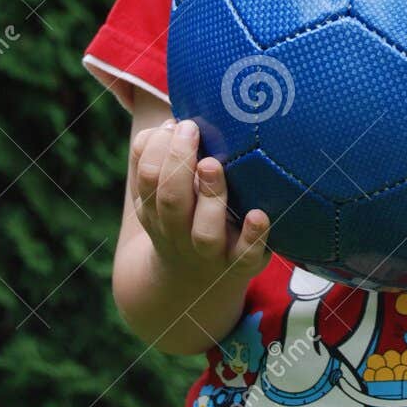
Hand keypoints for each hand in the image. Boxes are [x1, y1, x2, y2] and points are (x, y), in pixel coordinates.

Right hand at [130, 117, 271, 278]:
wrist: (191, 282)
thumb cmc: (180, 215)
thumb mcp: (157, 192)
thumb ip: (153, 156)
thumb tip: (168, 124)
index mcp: (155, 210)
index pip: (148, 178)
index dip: (158, 149)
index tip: (175, 124)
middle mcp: (178, 232)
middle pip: (171, 200)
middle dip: (178, 163)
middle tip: (191, 129)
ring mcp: (209, 252)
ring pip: (204, 231)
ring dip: (209, 196)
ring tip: (213, 165)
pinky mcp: (240, 263)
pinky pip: (245, 254)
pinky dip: (252, 236)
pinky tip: (258, 214)